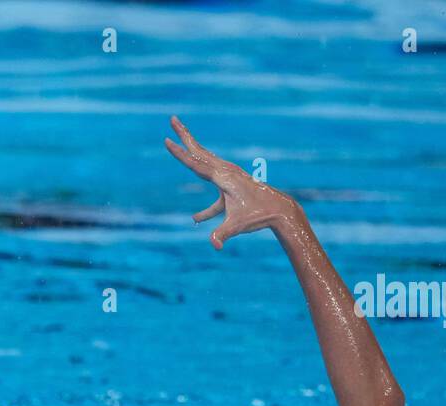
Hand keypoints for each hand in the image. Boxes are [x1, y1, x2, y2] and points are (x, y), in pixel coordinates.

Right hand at [164, 116, 299, 249]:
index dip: (179, 154)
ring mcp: (229, 173)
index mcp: (223, 178)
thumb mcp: (236, 226)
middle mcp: (225, 171)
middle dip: (184, 135)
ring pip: (205, 158)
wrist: (279, 210)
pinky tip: (195, 201)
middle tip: (172, 119)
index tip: (166, 141)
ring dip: (191, 145)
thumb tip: (214, 246)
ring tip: (180, 134)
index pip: (195, 164)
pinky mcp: (232, 180)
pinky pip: (211, 173)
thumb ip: (222, 235)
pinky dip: (200, 168)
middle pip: (199, 150)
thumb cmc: (257, 217)